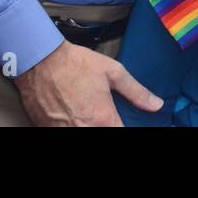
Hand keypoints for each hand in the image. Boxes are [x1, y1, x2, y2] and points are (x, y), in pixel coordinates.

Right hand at [15, 40, 162, 126]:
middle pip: (103, 136)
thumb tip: (156, 105)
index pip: (122, 134)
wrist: (41, 60)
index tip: (124, 122)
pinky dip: (71, 127)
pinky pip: (63, 134)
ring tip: (88, 114)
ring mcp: (63, 133)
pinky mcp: (46, 130)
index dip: (126, 128)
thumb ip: (136, 92)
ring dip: (88, 126)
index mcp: (102, 118)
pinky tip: (73, 116)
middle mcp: (83, 130)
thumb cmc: (77, 64)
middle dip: (107, 127)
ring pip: (82, 137)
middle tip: (106, 116)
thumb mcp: (113, 72)